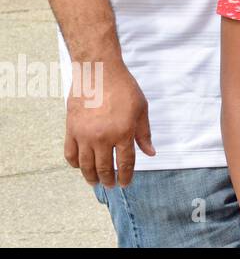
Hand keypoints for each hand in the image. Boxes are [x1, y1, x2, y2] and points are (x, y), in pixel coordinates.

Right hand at [64, 57, 154, 186]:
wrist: (98, 72)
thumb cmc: (124, 88)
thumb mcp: (142, 109)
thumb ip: (144, 133)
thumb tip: (150, 153)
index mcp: (123, 133)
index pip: (126, 163)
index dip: (126, 176)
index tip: (125, 183)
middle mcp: (103, 138)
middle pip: (105, 168)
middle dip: (108, 180)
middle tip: (111, 186)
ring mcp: (84, 135)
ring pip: (86, 165)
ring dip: (91, 177)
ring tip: (95, 182)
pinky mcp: (71, 130)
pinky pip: (70, 154)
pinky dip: (74, 164)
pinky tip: (80, 167)